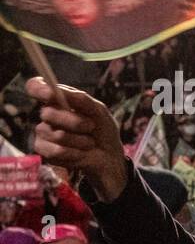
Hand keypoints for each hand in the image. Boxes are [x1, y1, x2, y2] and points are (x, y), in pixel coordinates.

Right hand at [28, 77, 127, 201]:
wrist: (109, 156)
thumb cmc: (102, 130)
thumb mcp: (99, 111)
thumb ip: (80, 99)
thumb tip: (56, 89)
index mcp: (57, 101)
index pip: (35, 87)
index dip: (38, 89)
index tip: (50, 93)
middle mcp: (47, 115)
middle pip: (47, 114)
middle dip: (74, 121)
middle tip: (90, 126)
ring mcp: (43, 134)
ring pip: (55, 134)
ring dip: (79, 140)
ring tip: (89, 142)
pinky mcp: (44, 152)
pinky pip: (55, 151)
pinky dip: (74, 153)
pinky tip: (82, 153)